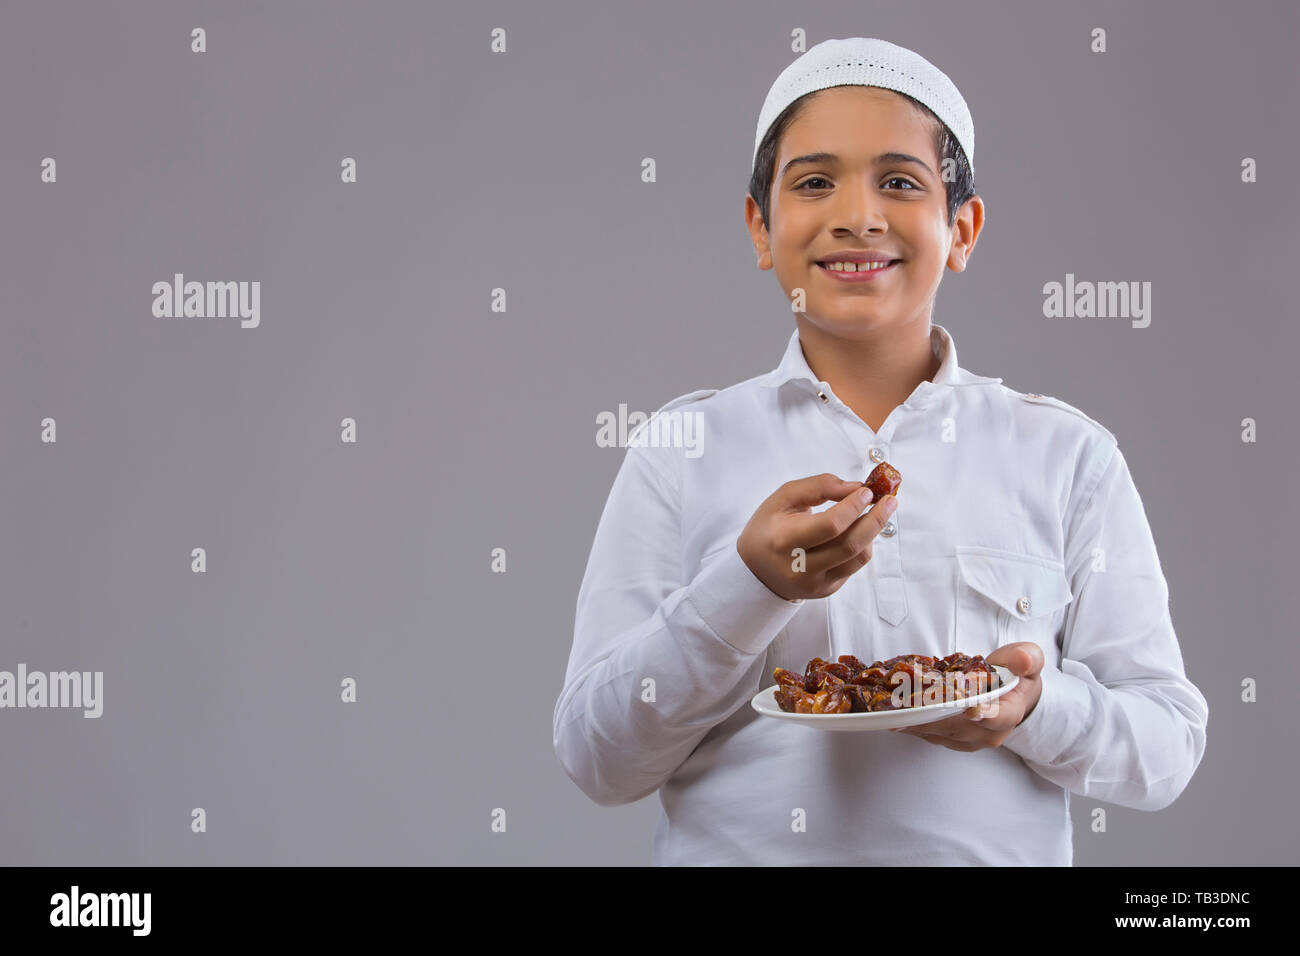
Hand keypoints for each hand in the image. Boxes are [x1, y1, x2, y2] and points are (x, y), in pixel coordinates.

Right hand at [737, 473, 897, 601]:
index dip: (853, 507)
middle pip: (850, 544)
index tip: (866, 491)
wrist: (755, 571)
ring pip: (858, 557)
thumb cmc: (769, 528)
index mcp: (784, 540)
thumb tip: (855, 487)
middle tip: (890, 500)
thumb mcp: (783, 498)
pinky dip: (862, 545)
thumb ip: (818, 486)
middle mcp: (800, 567)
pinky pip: (854, 566)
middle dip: (876, 519)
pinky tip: (858, 531)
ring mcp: (815, 583)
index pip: (830, 525)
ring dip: (873, 532)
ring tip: (877, 513)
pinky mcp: (827, 590)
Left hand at [890, 643, 1044, 750]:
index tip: (968, 709)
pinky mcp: (950, 740)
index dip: (981, 714)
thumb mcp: (1030, 660)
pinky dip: (910, 721)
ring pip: (936, 730)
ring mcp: (967, 740)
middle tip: (905, 701)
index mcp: (1009, 713)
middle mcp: (987, 733)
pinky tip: (891, 711)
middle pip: (954, 724)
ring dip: (913, 719)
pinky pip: (927, 732)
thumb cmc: (1017, 676)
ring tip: (889, 706)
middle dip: (929, 712)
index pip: (996, 718)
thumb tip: (1023, 660)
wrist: (1012, 696)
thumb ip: (1027, 658)